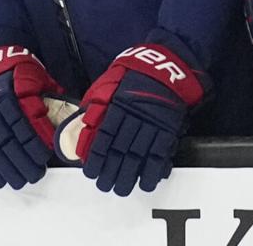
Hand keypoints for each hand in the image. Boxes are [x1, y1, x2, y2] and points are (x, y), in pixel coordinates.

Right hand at [0, 46, 61, 189]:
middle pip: (6, 140)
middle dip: (22, 161)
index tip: (44, 157)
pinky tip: (0, 180)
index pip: (20, 123)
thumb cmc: (15, 77)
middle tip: (36, 174)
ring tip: (20, 181)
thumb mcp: (34, 76)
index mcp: (7, 94)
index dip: (32, 143)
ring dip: (7, 169)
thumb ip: (48, 94)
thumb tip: (67, 114)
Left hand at [67, 35, 208, 195]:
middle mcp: (134, 116)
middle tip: (105, 186)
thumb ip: (96, 105)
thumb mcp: (109, 82)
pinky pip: (161, 152)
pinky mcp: (169, 127)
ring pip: (139, 153)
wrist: (166, 64)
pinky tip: (147, 182)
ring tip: (122, 189)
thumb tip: (83, 126)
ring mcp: (152, 123)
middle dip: (111, 171)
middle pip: (120, 149)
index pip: (104, 136)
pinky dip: (154, 169)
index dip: (97, 157)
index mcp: (117, 105)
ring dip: (130, 175)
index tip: (90, 172)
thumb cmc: (133, 73)